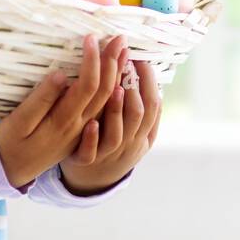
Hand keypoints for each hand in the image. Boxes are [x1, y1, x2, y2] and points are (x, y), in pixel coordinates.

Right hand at [0, 32, 127, 189]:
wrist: (10, 170)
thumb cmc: (10, 142)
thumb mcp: (18, 121)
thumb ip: (41, 98)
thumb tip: (62, 75)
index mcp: (64, 121)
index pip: (87, 86)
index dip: (93, 61)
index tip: (91, 38)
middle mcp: (79, 127)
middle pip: (104, 92)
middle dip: (113, 63)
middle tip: (120, 39)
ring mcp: (82, 131)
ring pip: (107, 101)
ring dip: (117, 75)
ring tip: (124, 53)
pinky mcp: (80, 132)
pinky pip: (103, 109)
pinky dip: (114, 89)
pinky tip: (117, 78)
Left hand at [58, 57, 161, 196]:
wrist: (92, 179)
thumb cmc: (112, 140)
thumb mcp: (131, 124)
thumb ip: (136, 100)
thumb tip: (140, 63)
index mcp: (143, 134)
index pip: (153, 105)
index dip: (149, 82)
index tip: (141, 60)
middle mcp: (129, 144)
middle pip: (138, 116)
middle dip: (135, 89)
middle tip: (127, 64)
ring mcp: (108, 154)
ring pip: (117, 134)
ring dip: (116, 111)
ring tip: (115, 88)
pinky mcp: (86, 161)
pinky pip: (91, 152)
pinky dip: (92, 138)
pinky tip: (90, 122)